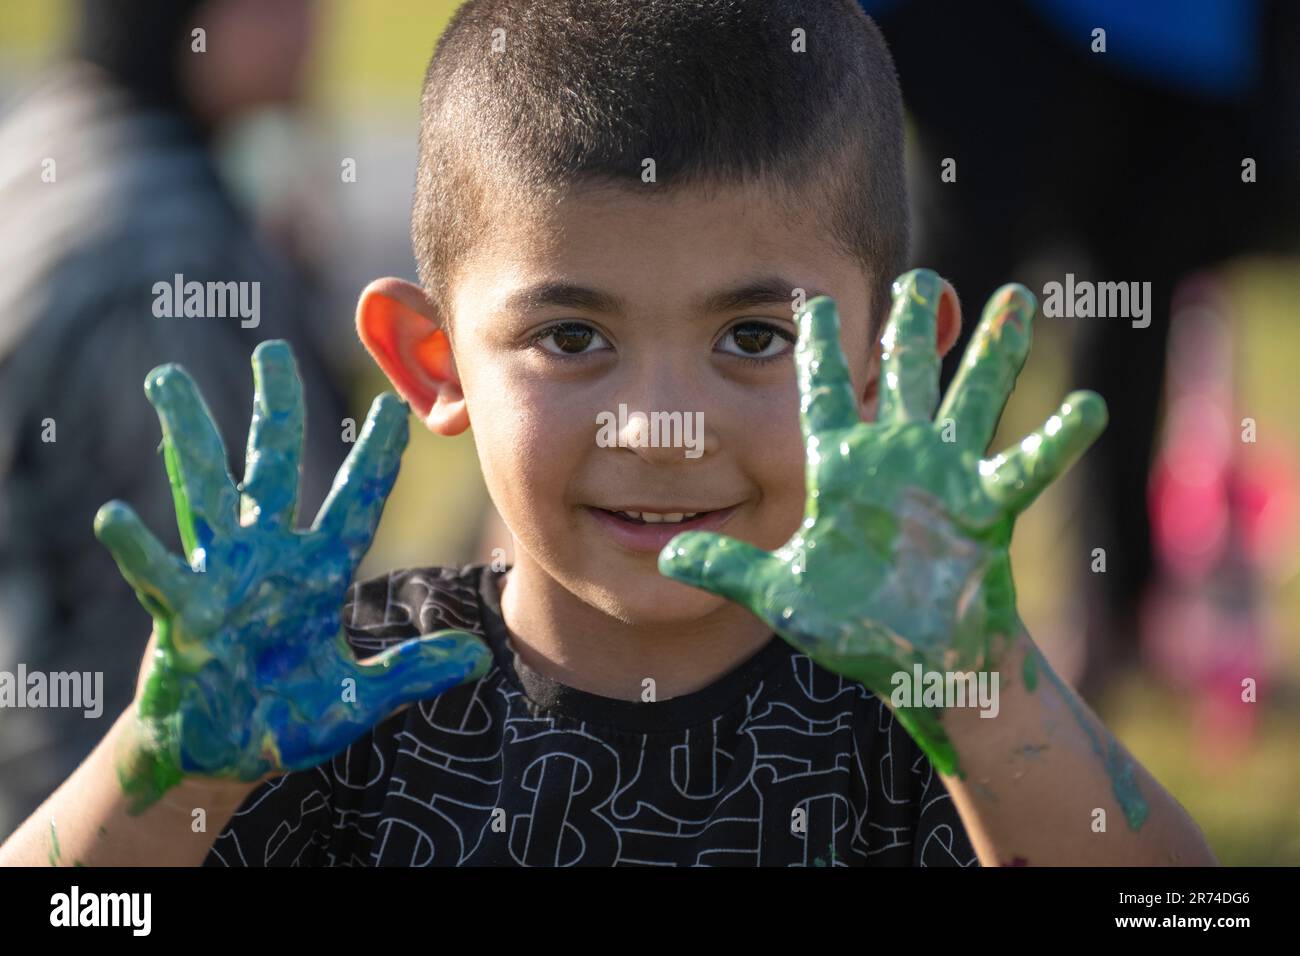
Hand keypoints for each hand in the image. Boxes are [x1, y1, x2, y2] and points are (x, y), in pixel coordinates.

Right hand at [94, 341, 490, 810]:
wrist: (224, 755)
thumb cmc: (287, 717)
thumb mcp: (359, 696)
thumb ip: (412, 672)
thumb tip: (479, 654)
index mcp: (318, 573)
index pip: (354, 503)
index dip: (374, 458)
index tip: (394, 408)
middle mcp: (268, 559)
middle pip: (273, 470)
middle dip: (274, 411)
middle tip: (270, 352)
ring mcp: (220, 578)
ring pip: (203, 491)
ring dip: (187, 437)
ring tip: (166, 379)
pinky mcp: (180, 614)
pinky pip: (158, 573)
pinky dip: (137, 548)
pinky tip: (113, 515)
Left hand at [659, 269, 1105, 776]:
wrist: (916, 663)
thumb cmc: (852, 629)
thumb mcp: (782, 594)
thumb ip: (732, 568)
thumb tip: (671, 554)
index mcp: (841, 470)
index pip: (823, 394)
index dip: (816, 348)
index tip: (809, 296)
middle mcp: (895, 460)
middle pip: (904, 378)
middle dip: (910, 329)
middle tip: (916, 278)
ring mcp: (945, 478)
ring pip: (969, 400)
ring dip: (992, 352)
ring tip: (1015, 297)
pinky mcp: (986, 508)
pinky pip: (1024, 467)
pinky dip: (1055, 442)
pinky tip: (1085, 408)